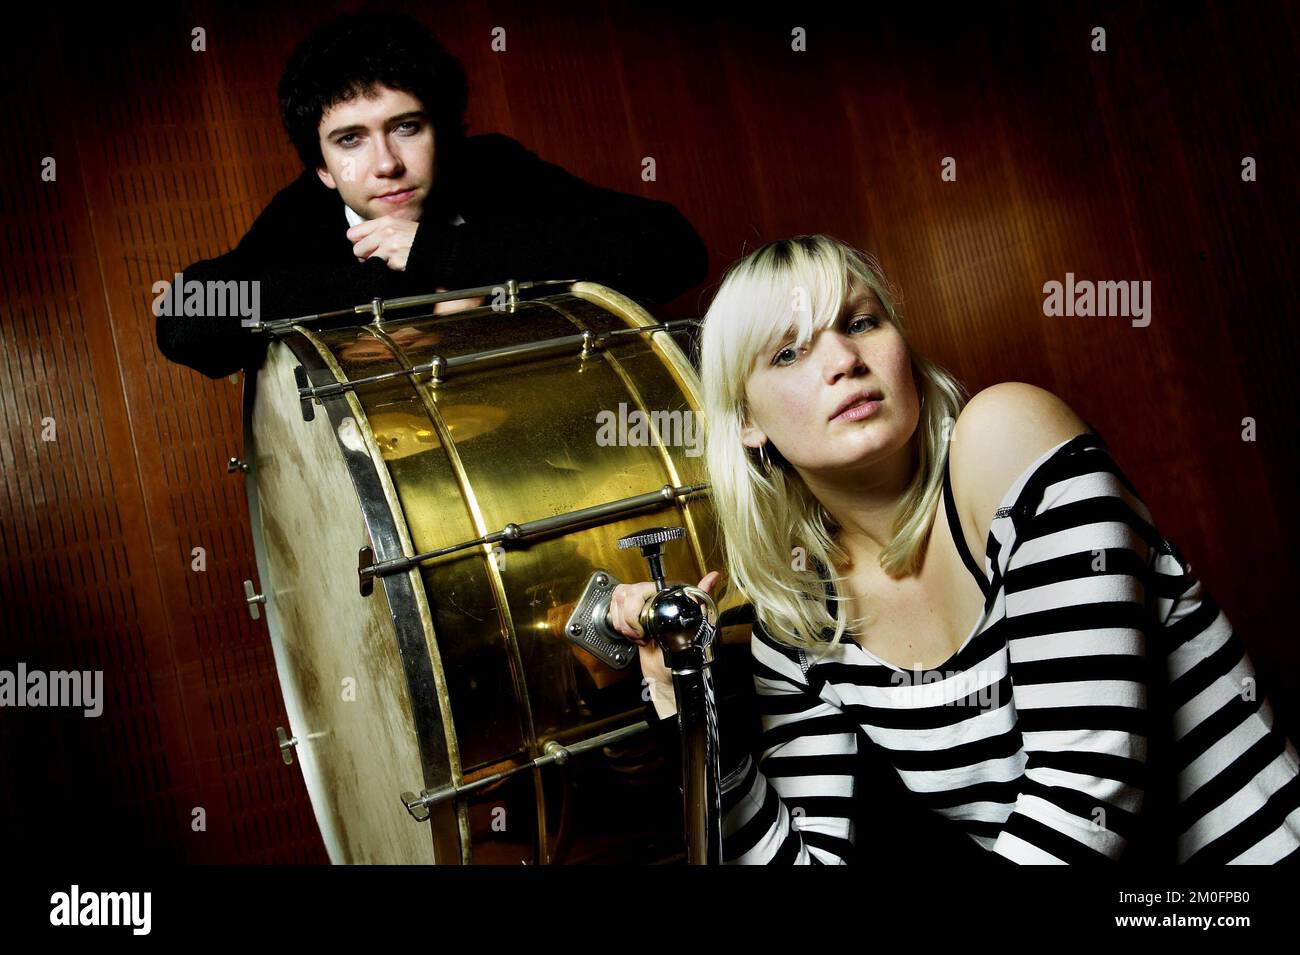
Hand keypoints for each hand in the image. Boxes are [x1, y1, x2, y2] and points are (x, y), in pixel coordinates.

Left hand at [347, 216, 418, 270]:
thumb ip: (381, 231)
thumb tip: (363, 241)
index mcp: (385, 222)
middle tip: (377, 257)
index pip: (354, 232)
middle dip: (365, 255)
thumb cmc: (421, 239)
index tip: (365, 247)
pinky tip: (395, 265)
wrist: (438, 248)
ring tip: (387, 261)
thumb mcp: (400, 226)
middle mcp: (385, 232)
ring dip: (374, 263)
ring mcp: (390, 246)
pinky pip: (380, 267)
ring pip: (366, 259)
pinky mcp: (395, 259)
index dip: (358, 242)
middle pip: (357, 248)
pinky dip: (386, 269)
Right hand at [607, 571, 722, 718]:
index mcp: (668, 594)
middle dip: (629, 617)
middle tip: (642, 632)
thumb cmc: (684, 654)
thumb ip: (702, 598)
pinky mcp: (628, 619)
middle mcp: (652, 597)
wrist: (668, 676)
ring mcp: (639, 608)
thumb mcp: (697, 624)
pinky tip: (634, 635)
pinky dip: (621, 626)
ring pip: (618, 601)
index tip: (643, 624)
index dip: (636, 606)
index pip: (641, 588)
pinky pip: (614, 613)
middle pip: (626, 594)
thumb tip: (713, 577)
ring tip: (639, 635)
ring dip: (625, 623)